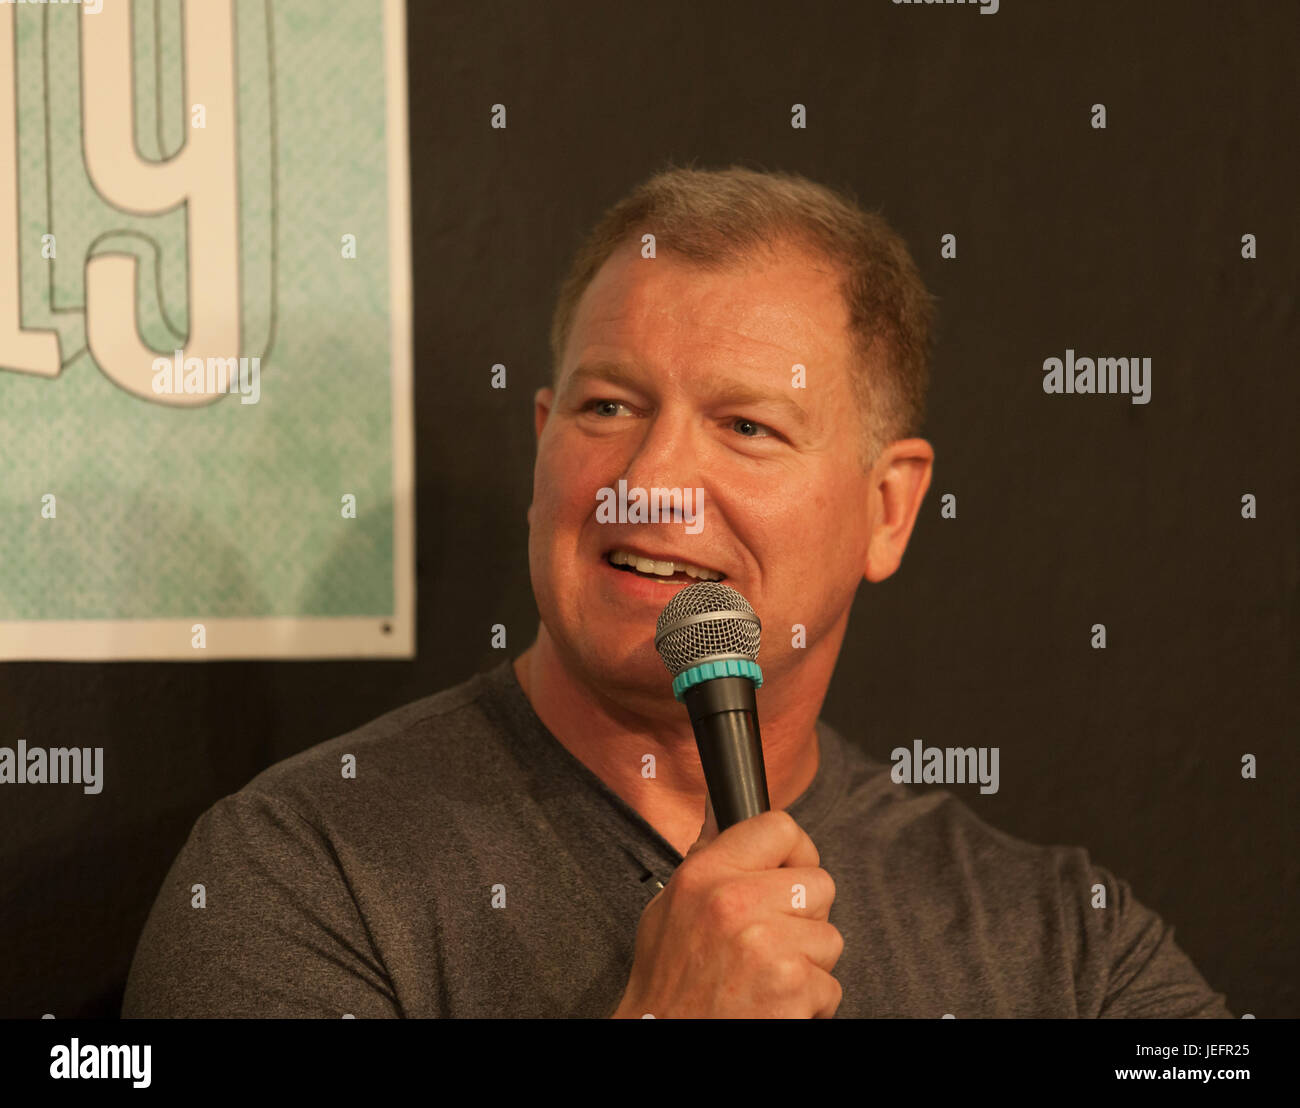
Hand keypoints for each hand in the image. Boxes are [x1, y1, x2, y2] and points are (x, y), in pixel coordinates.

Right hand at [613, 793, 842, 1017]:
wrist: (662, 1040)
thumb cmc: (667, 984)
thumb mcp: (669, 907)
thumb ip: (704, 856)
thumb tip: (721, 809)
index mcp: (707, 875)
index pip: (779, 827)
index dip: (794, 852)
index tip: (789, 872)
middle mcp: (737, 903)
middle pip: (819, 884)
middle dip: (805, 916)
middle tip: (772, 940)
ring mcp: (769, 946)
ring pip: (830, 938)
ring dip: (807, 963)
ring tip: (766, 977)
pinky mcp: (793, 988)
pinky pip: (830, 986)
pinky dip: (809, 1003)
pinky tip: (773, 1004)